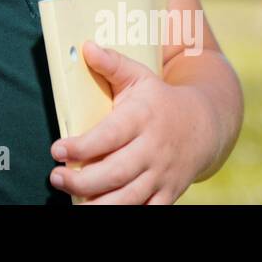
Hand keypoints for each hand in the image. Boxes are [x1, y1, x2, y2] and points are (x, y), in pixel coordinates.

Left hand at [48, 40, 216, 203]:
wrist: (205, 125)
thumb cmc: (160, 99)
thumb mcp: (140, 76)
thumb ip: (112, 64)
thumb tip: (86, 46)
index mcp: (142, 118)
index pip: (110, 135)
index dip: (82, 146)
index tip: (57, 149)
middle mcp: (152, 149)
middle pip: (116, 172)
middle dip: (83, 180)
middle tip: (56, 177)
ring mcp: (161, 175)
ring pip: (129, 197)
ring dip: (98, 204)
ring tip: (72, 201)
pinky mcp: (168, 193)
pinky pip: (148, 212)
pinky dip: (125, 215)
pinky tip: (99, 211)